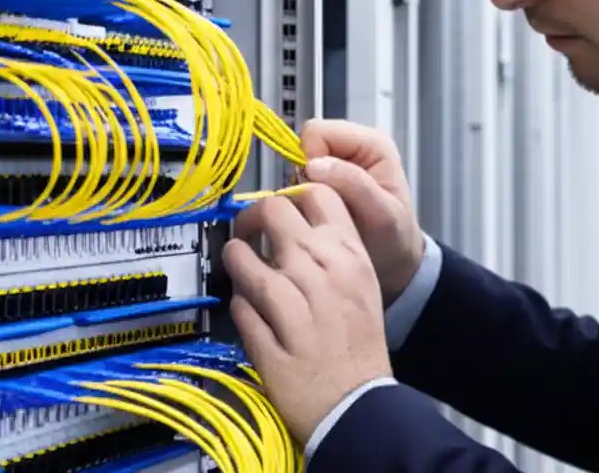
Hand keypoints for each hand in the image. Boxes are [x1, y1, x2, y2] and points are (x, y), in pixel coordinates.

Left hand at [223, 184, 392, 444]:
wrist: (359, 405)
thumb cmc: (360, 347)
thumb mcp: (361, 284)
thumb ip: (333, 250)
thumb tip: (295, 225)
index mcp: (349, 255)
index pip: (316, 193)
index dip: (289, 195)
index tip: (278, 209)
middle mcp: (322, 273)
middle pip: (273, 212)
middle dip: (252, 219)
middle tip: (247, 232)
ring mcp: (294, 306)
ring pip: (246, 258)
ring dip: (237, 261)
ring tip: (239, 267)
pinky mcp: (269, 340)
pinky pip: (239, 306)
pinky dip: (239, 306)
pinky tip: (246, 310)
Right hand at [299, 120, 423, 304]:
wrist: (393, 262)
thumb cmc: (394, 238)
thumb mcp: (382, 214)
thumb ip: (353, 184)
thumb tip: (313, 165)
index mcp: (370, 143)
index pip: (317, 132)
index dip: (310, 159)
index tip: (319, 191)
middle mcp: (351, 146)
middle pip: (302, 146)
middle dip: (305, 177)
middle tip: (324, 206)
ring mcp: (334, 163)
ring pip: (296, 165)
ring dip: (303, 191)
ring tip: (326, 213)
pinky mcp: (322, 180)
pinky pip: (296, 182)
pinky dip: (302, 200)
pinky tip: (320, 215)